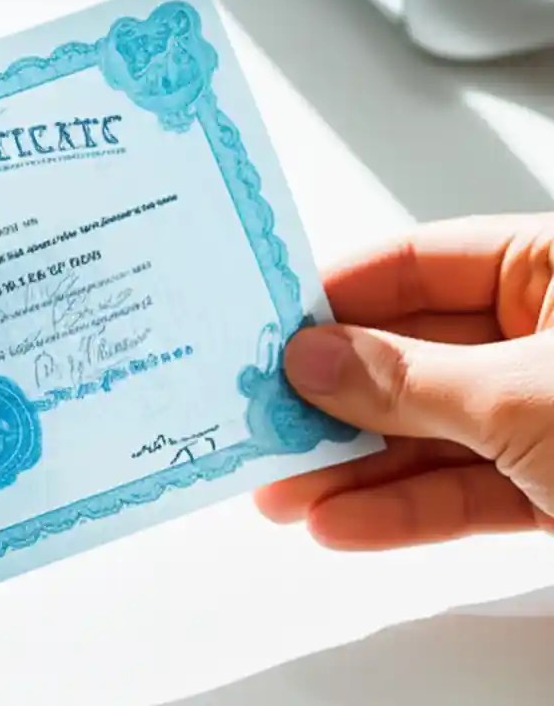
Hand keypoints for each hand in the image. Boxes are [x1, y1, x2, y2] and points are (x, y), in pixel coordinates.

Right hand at [256, 215, 553, 548]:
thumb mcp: (526, 394)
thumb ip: (410, 380)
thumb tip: (311, 361)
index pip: (420, 265)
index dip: (338, 298)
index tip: (267, 334)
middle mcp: (546, 335)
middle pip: (412, 357)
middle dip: (333, 402)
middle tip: (262, 422)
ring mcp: (548, 414)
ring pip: (430, 434)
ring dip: (353, 469)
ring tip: (281, 492)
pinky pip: (466, 490)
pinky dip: (405, 510)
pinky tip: (340, 522)